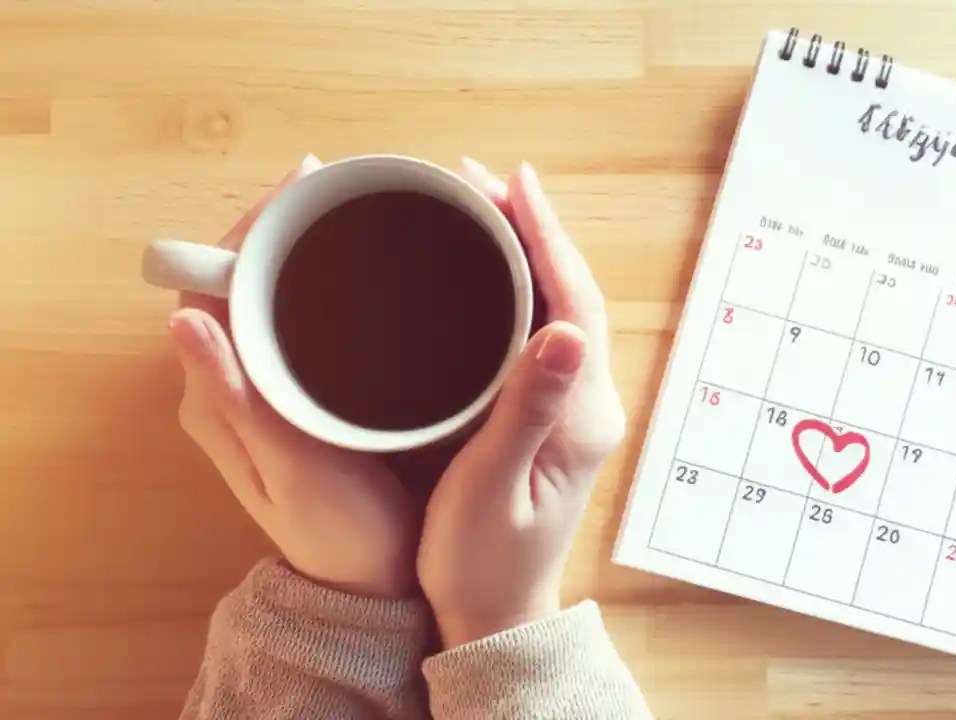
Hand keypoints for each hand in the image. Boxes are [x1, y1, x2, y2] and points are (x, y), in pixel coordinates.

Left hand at [170, 155, 419, 597]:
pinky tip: (367, 268)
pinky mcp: (302, 394)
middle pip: (242, 280)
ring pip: (274, 297)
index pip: (211, 284)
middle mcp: (234, 381)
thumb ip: (241, 398)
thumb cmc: (337, 533)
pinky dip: (328, 284)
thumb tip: (185, 318)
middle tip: (338, 188)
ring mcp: (268, 387)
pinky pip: (303, 321)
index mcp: (217, 395)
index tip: (302, 189)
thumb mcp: (290, 470)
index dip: (249, 228)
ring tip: (356, 211)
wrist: (366, 584)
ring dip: (306, 250)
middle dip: (282, 226)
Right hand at [418, 160, 625, 647]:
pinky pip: (541, 330)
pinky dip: (516, 288)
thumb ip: (526, 407)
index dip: (546, 238)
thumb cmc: (483, 561)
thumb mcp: (492, 484)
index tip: (513, 184)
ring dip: (525, 252)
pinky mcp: (552, 412)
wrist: (496, 614)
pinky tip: (484, 269)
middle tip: (480, 180)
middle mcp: (590, 401)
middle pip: (570, 294)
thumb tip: (559, 329)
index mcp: (584, 414)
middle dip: (532, 230)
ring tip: (478, 205)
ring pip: (558, 306)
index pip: (574, 304)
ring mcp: (574, 405)